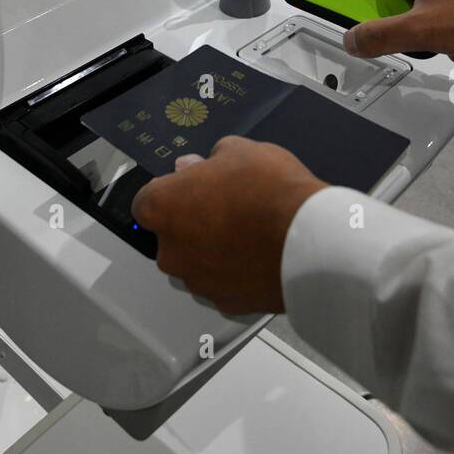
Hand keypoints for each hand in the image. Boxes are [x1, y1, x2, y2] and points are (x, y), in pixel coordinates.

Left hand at [131, 136, 326, 314]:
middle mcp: (171, 250)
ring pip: (195, 262)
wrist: (309, 241)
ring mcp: (197, 280)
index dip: (170, 192)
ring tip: (247, 232)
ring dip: (211, 250)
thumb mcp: (238, 150)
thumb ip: (207, 159)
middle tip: (225, 206)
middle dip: (191, 222)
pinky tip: (257, 255)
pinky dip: (234, 273)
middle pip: (170, 235)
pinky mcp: (224, 303)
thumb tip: (197, 166)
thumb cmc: (271, 193)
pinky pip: (221, 284)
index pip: (145, 201)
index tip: (189, 187)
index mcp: (163, 206)